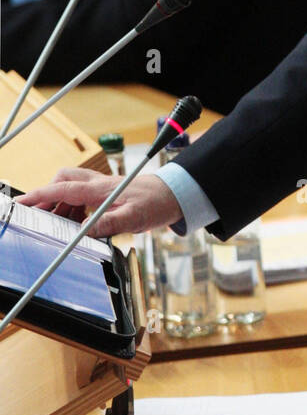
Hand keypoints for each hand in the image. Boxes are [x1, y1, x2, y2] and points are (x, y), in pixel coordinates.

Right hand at [17, 169, 183, 236]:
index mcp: (100, 188)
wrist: (176, 195)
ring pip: (71, 189)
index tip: (22, 203)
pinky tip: (79, 223)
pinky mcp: (108, 193)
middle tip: (40, 216)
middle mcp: (98, 184)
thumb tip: (84, 232)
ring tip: (60, 225)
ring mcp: (103, 187)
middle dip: (48, 197)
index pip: (62, 188)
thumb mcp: (134, 217)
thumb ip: (108, 224)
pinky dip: (75, 208)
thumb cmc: (157, 202)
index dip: (40, 195)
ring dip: (62, 205)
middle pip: (62, 182)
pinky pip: (83, 196)